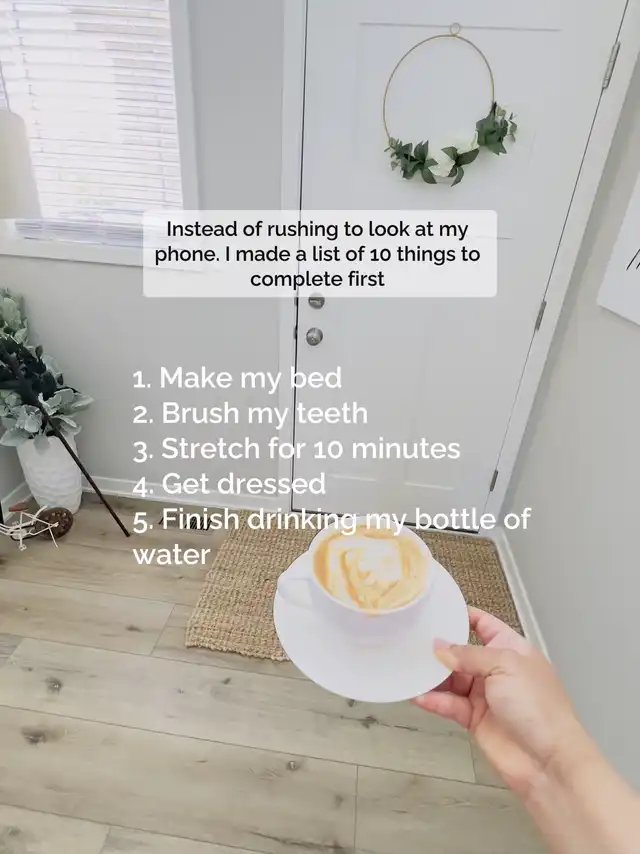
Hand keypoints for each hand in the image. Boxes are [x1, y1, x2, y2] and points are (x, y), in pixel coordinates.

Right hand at [413, 607, 585, 796]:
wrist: (548, 760)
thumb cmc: (534, 703)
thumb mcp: (504, 666)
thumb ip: (469, 655)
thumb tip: (438, 646)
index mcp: (510, 649)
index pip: (483, 624)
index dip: (461, 615)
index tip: (433, 608)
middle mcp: (495, 669)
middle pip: (461, 652)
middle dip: (439, 647)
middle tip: (408, 641)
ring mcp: (484, 695)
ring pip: (452, 679)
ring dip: (433, 676)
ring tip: (408, 669)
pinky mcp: (474, 719)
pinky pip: (450, 704)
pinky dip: (435, 700)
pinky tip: (418, 696)